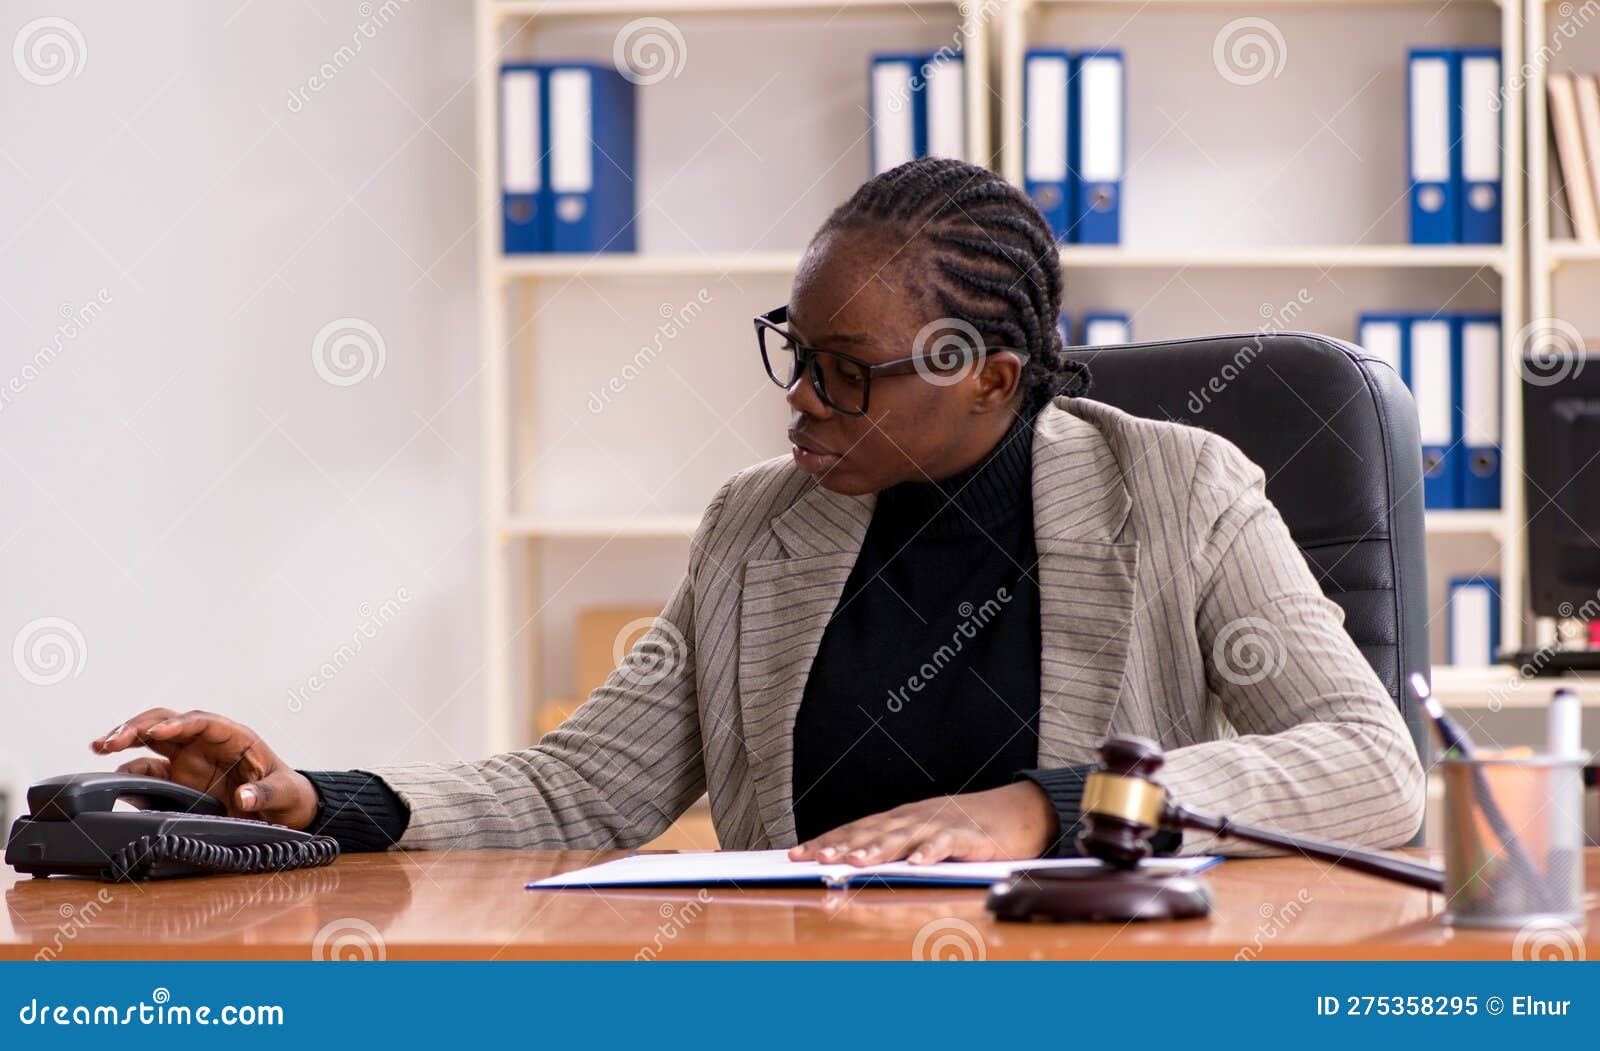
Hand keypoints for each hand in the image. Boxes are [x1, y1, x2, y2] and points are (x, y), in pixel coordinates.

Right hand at [90, 708, 318, 829]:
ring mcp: (189, 761)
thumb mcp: (286, 794)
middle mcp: (207, 744)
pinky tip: (111, 779)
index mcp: (235, 738)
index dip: (179, 723)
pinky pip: (148, 771)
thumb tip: (244, 796)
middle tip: (112, 740)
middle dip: (139, 726)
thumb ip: (266, 794)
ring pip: (150, 741)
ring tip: (99, 747)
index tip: (159, 731)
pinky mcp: (178, 781)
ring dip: (125, 741)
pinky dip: (128, 771)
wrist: (285, 812)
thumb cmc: (289, 794)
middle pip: (167, 723)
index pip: (202, 721)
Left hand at [787, 782, 1058, 865]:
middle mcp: (912, 819)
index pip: (853, 830)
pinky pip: (947, 844)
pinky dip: (932, 852)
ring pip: (903, 838)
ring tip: (856, 862)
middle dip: (842, 846)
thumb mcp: (920, 834)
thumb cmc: (962, 827)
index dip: (824, 841)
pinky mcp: (968, 837)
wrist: (1015, 811)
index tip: (795, 856)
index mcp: (897, 820)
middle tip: (817, 859)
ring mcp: (939, 825)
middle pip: (871, 833)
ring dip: (878, 850)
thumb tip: (847, 865)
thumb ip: (890, 847)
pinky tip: (918, 864)